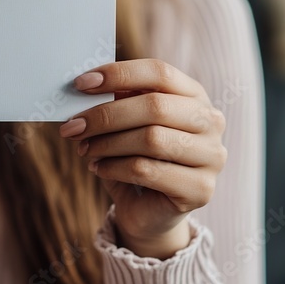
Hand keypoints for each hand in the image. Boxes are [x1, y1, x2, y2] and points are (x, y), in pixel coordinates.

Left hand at [58, 59, 226, 258]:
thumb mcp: (124, 124)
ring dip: (108, 143)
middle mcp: (210, 122)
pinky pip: (148, 171)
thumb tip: (84, 87)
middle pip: (155, 106)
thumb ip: (114, 102)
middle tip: (72, 125)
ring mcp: (212, 156)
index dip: (119, 74)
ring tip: (84, 148)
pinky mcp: (200, 189)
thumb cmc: (135, 157)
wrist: (149, 211)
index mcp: (194, 95)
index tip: (81, 84)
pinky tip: (97, 168)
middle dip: (106, 115)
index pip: (159, 72)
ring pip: (152, 139)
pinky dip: (114, 167)